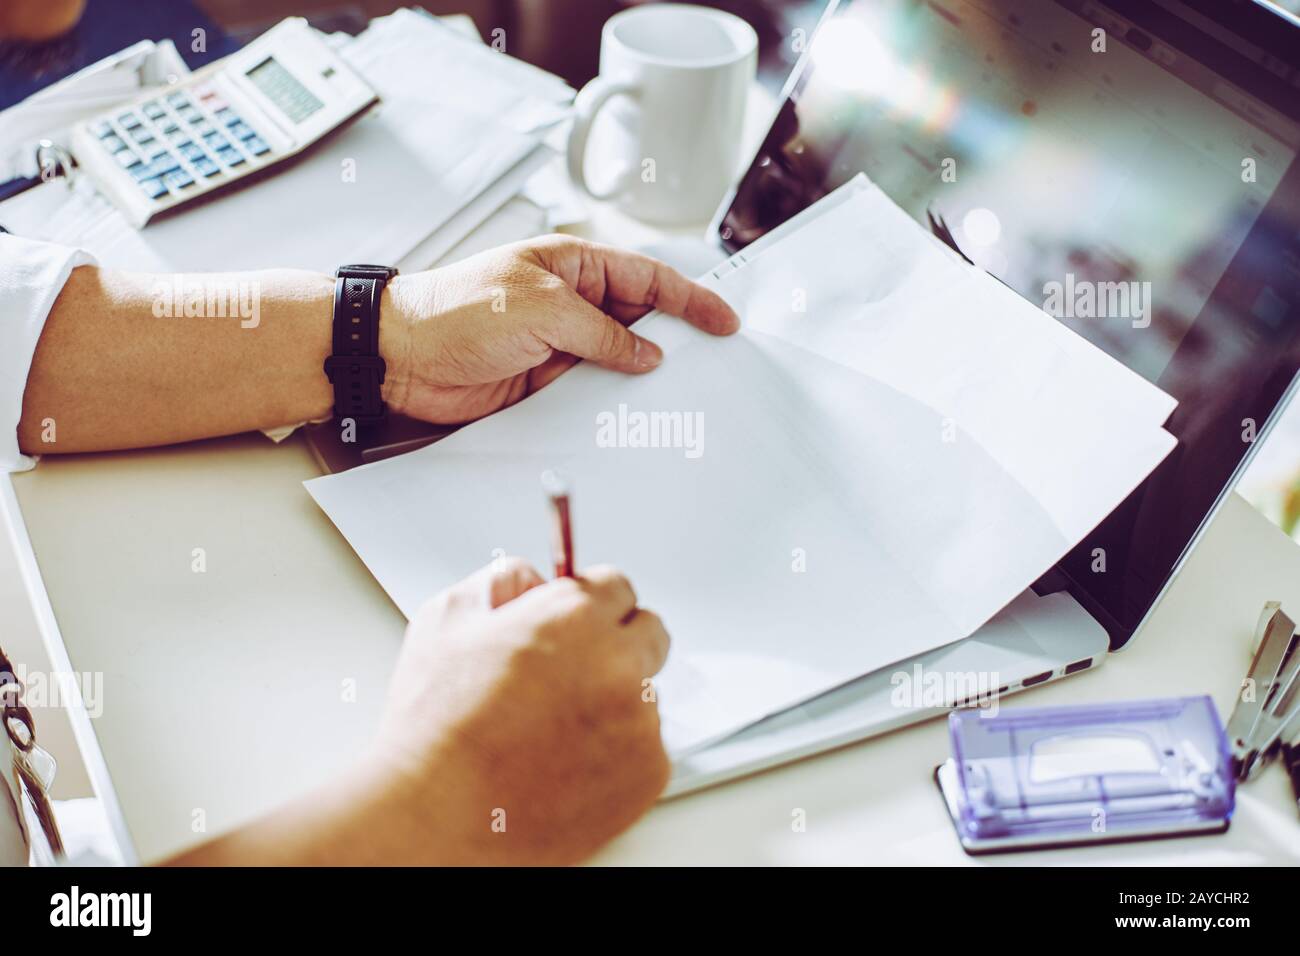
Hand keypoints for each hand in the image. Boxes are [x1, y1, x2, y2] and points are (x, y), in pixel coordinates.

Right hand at [371, 558, 671, 865]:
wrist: (437, 821)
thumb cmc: (434, 729)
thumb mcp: (445, 620)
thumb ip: (502, 581)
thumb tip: (534, 580)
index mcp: (574, 618)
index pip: (618, 586)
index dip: (590, 604)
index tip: (579, 621)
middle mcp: (618, 664)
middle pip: (648, 634)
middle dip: (616, 645)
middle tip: (570, 674)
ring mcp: (639, 722)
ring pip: (645, 695)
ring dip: (613, 703)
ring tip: (550, 732)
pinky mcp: (648, 775)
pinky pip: (645, 748)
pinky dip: (616, 754)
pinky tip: (566, 764)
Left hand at [379, 235, 738, 423]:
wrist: (401, 356)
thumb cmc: (455, 309)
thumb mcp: (541, 309)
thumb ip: (601, 333)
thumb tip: (645, 354)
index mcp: (571, 266)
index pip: (646, 279)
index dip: (689, 299)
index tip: (723, 319)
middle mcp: (569, 303)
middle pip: (638, 321)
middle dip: (675, 340)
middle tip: (713, 363)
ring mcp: (559, 345)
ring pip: (618, 362)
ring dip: (643, 379)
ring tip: (680, 397)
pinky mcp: (544, 382)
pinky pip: (591, 394)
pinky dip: (612, 405)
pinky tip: (632, 417)